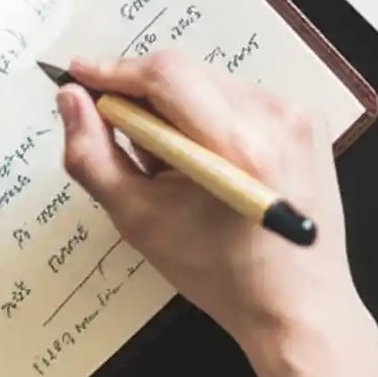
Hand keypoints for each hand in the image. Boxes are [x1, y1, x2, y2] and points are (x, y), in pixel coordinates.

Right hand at [54, 50, 359, 344]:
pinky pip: (240, 97)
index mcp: (236, 142)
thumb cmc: (217, 271)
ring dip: (177, 109)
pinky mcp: (308, 118)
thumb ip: (93, 155)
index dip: (114, 70)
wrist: (298, 305)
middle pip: (187, 73)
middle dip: (143, 95)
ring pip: (210, 82)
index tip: (76, 73)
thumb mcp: (139, 220)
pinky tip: (209, 163)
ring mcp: (297, 112)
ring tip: (173, 165)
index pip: (165, 75)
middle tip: (124, 140)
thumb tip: (70, 98)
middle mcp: (274, 114)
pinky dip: (210, 117)